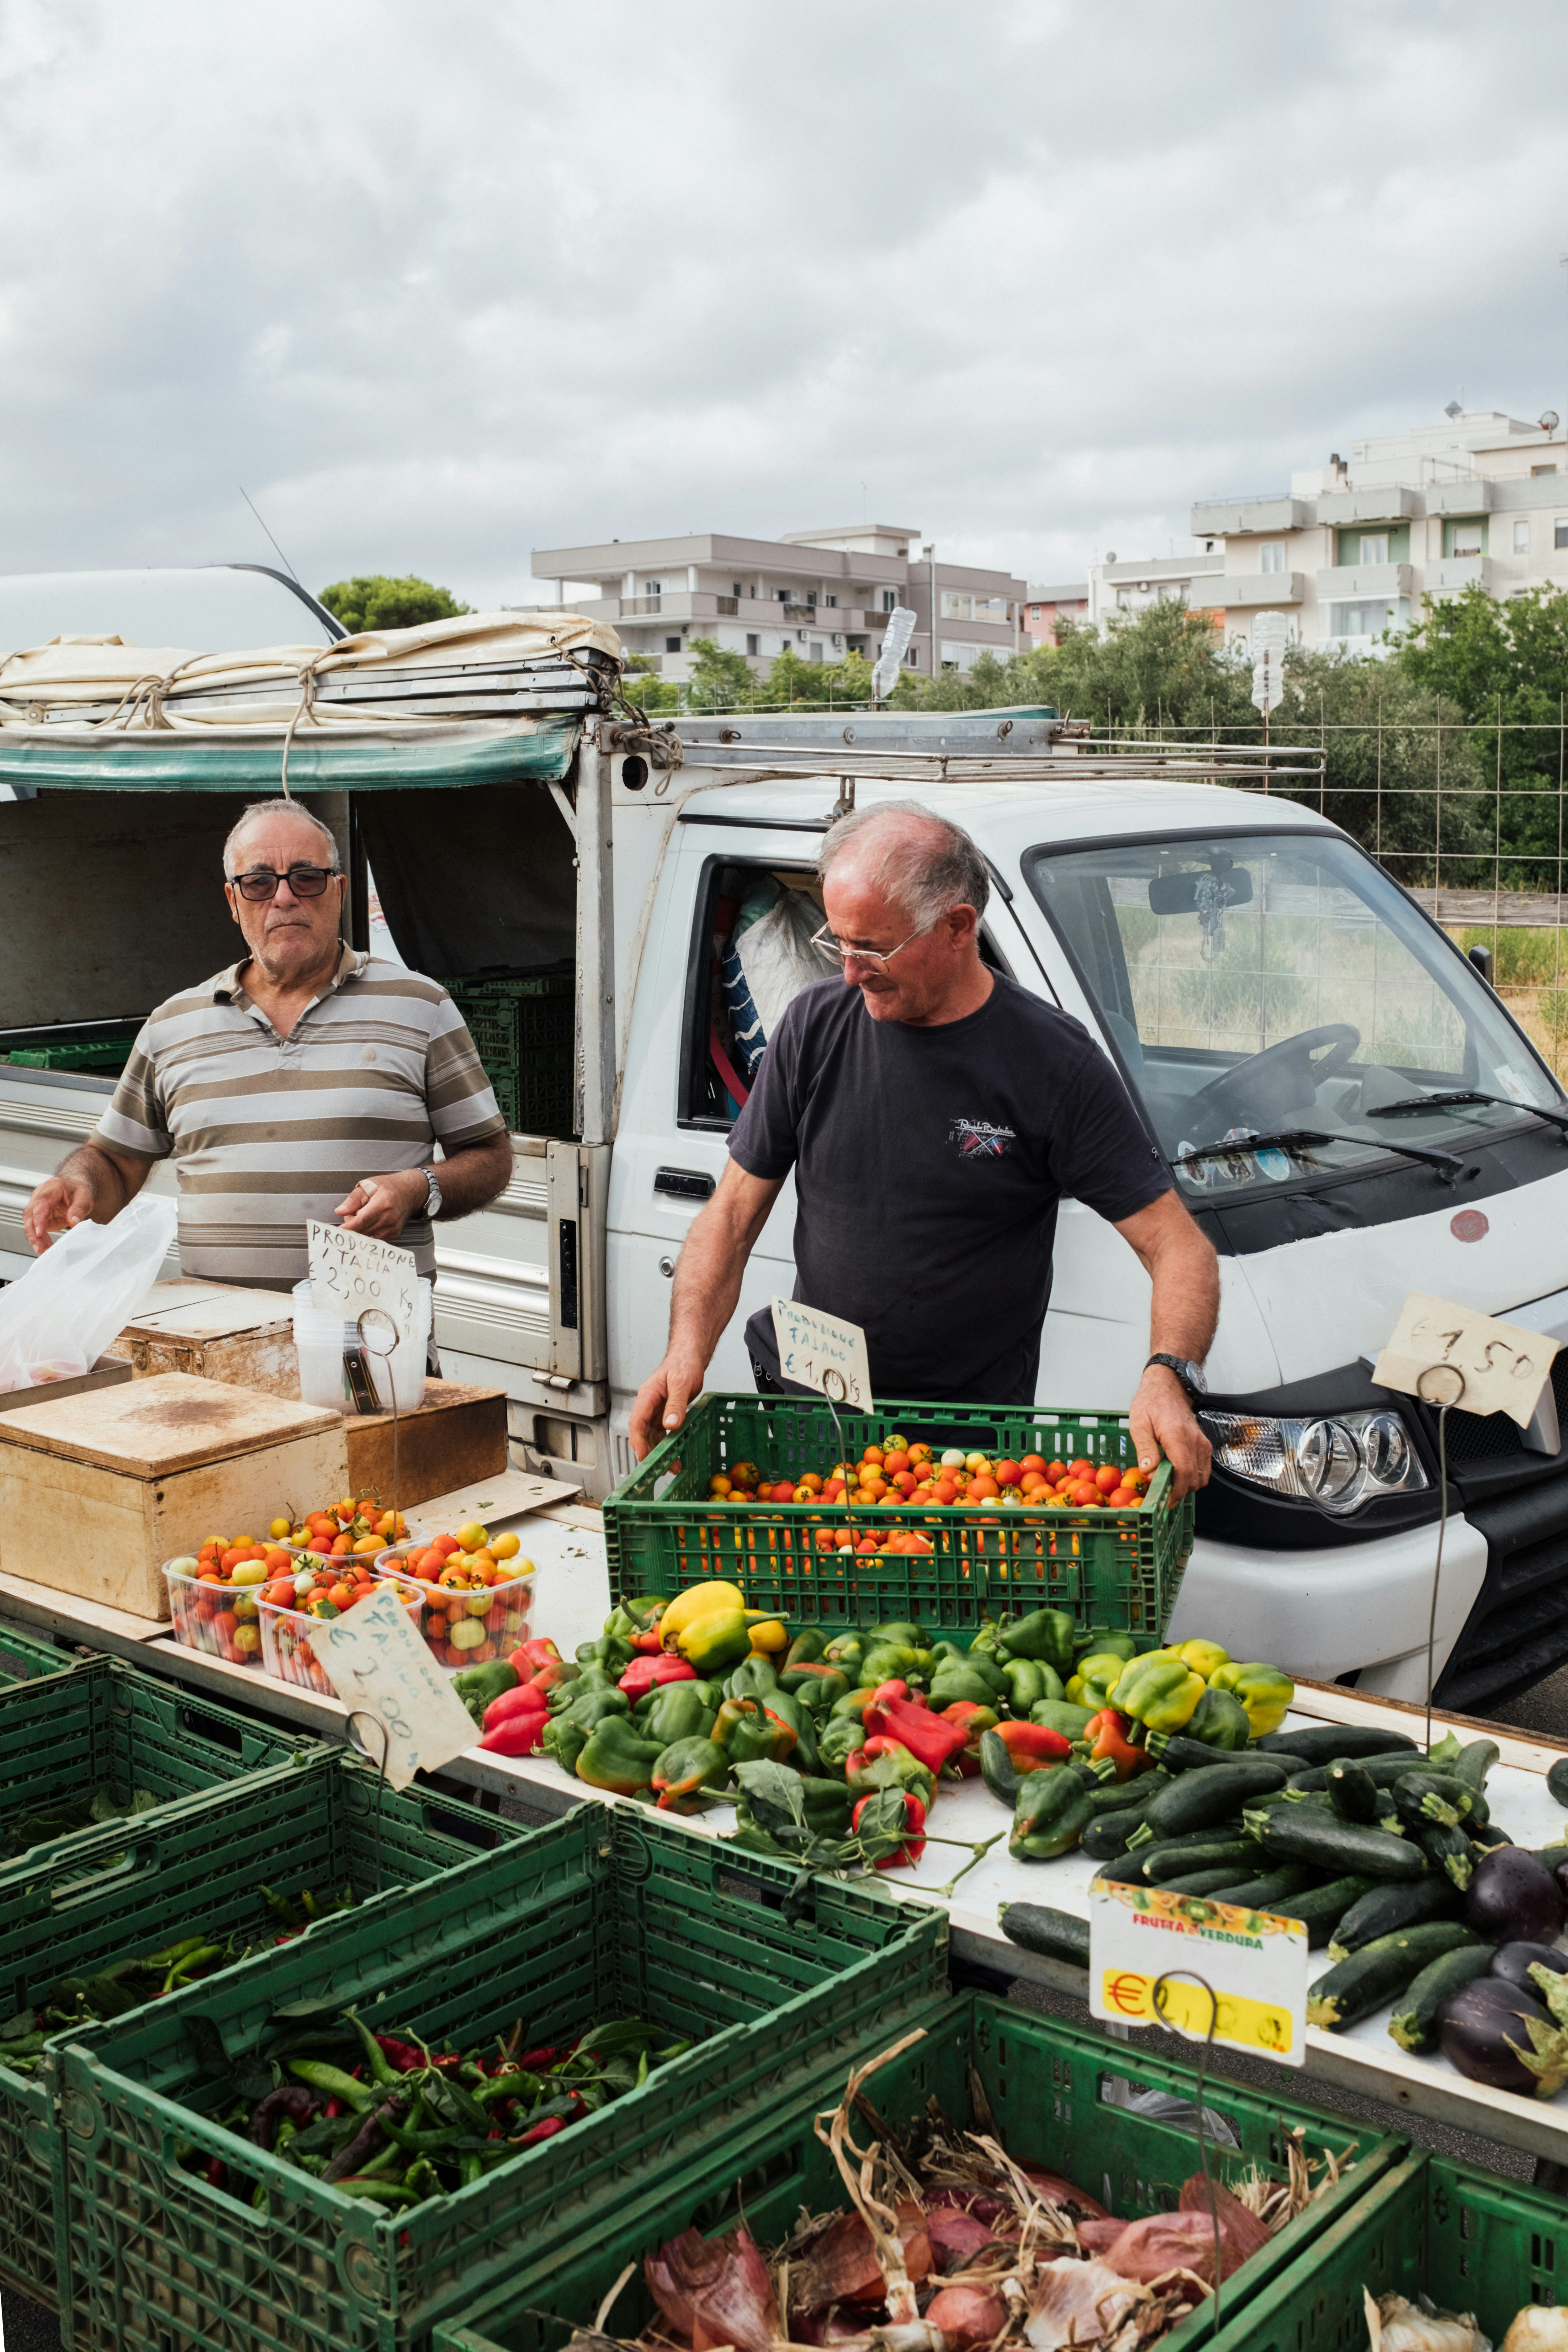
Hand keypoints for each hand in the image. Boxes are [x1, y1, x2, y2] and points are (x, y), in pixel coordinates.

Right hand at [24, 1173, 94, 1252]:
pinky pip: (36, 1229)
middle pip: (30, 1215)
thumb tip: (74, 1222)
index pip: (40, 1204)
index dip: (38, 1219)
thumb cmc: (77, 1190)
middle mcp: (39, 1197)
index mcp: (51, 1188)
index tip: (40, 1233)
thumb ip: (79, 1208)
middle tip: (39, 1247)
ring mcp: (37, 1207)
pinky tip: (45, 1248)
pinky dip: (39, 1240)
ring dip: (35, 1239)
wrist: (75, 1188)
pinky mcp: (39, 1217)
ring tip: (43, 1251)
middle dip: (33, 1233)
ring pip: (30, 1224)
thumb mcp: (84, 1197)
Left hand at [334, 1170, 429, 1240]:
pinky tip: (371, 1221)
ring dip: (360, 1229)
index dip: (348, 1228)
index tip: (337, 1232)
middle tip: (352, 1213)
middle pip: (362, 1231)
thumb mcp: (368, 1185)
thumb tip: (340, 1212)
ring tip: (364, 1214)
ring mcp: (392, 1229)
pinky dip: (367, 1232)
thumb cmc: (388, 1187)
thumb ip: (353, 1199)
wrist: (410, 1192)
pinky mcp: (393, 1235)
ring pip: (367, 1237)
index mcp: (382, 1204)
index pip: (361, 1221)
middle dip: (352, 1225)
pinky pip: (374, 1238)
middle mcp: (389, 1219)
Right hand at [628, 1347, 708, 1461]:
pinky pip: (662, 1432)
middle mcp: (648, 1405)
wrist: (690, 1357)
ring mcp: (656, 1410)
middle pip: (642, 1432)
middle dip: (649, 1451)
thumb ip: (676, 1404)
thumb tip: (671, 1425)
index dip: (639, 1442)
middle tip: (660, 1467)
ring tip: (671, 1466)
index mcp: (647, 1396)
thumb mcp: (681, 1383)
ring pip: (652, 1435)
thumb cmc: (683, 1364)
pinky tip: (674, 1452)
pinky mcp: (665, 1413)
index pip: (637, 1422)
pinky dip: (667, 1443)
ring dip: (659, 1451)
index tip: (645, 1457)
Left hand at [1129, 1365, 1211, 1500]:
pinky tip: (1177, 1476)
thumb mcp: (1139, 1424)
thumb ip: (1145, 1449)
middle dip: (1180, 1492)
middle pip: (1194, 1479)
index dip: (1176, 1491)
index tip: (1165, 1502)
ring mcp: (1202, 1443)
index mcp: (1177, 1436)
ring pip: (1202, 1477)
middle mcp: (1195, 1441)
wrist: (1167, 1387)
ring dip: (1186, 1486)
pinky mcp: (1204, 1444)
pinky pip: (1204, 1469)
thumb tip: (1149, 1472)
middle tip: (1163, 1497)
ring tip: (1169, 1487)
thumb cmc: (1150, 1404)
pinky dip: (1192, 1477)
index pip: (1184, 1471)